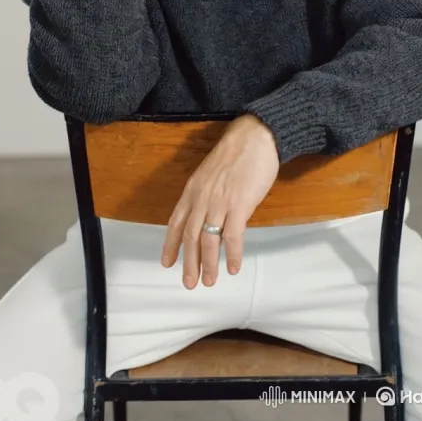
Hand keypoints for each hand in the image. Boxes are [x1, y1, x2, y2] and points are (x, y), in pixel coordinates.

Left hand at [161, 114, 279, 288]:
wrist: (255, 137)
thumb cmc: (236, 154)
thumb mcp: (211, 174)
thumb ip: (206, 195)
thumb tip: (209, 218)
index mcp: (193, 190)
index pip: (177, 222)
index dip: (171, 244)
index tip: (167, 263)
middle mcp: (202, 198)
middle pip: (191, 236)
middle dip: (188, 262)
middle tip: (189, 283)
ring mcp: (220, 202)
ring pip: (209, 240)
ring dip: (208, 263)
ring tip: (210, 281)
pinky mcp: (240, 205)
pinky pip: (233, 236)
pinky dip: (232, 254)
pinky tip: (233, 267)